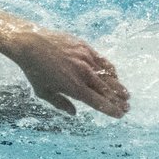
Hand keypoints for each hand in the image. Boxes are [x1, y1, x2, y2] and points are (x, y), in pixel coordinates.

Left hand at [7, 30, 129, 117]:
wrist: (31, 44)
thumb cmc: (34, 70)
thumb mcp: (43, 92)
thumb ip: (60, 103)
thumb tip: (74, 113)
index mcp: (74, 88)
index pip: (98, 102)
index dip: (111, 109)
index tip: (119, 114)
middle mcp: (83, 74)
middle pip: (107, 90)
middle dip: (118, 100)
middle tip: (127, 107)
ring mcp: (86, 59)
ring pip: (108, 76)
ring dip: (118, 86)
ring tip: (126, 95)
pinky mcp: (85, 48)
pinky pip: (102, 61)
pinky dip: (110, 70)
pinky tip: (115, 76)